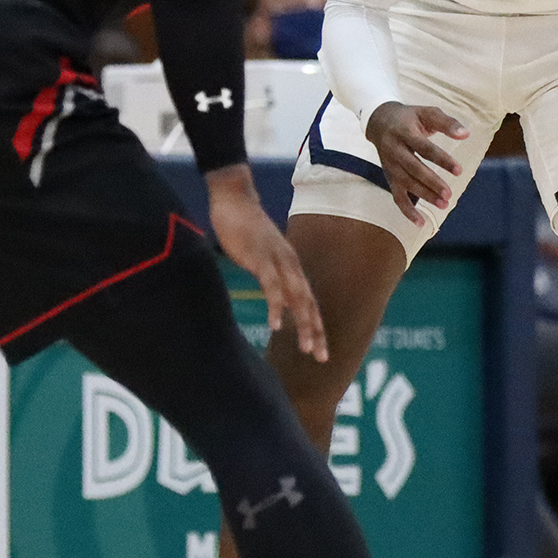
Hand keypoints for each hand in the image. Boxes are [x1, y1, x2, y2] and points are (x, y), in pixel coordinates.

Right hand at [205, 164, 327, 362]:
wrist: (235, 200)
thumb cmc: (246, 230)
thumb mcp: (263, 258)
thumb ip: (273, 278)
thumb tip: (280, 301)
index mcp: (291, 267)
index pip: (309, 302)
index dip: (316, 326)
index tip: (320, 352)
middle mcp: (290, 265)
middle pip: (309, 303)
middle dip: (316, 332)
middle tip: (321, 358)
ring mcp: (277, 261)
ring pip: (296, 297)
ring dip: (303, 324)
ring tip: (306, 348)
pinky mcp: (261, 258)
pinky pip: (272, 286)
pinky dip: (277, 306)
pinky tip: (276, 325)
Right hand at [365, 101, 467, 222]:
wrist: (378, 120)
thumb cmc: (410, 117)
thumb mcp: (427, 112)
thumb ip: (447, 123)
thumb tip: (466, 134)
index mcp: (405, 132)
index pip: (424, 148)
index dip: (442, 160)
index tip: (459, 171)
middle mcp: (394, 149)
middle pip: (413, 169)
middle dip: (432, 183)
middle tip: (449, 194)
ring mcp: (390, 164)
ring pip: (406, 183)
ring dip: (424, 196)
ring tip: (443, 204)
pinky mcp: (389, 175)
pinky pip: (396, 196)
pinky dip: (407, 210)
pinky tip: (420, 223)